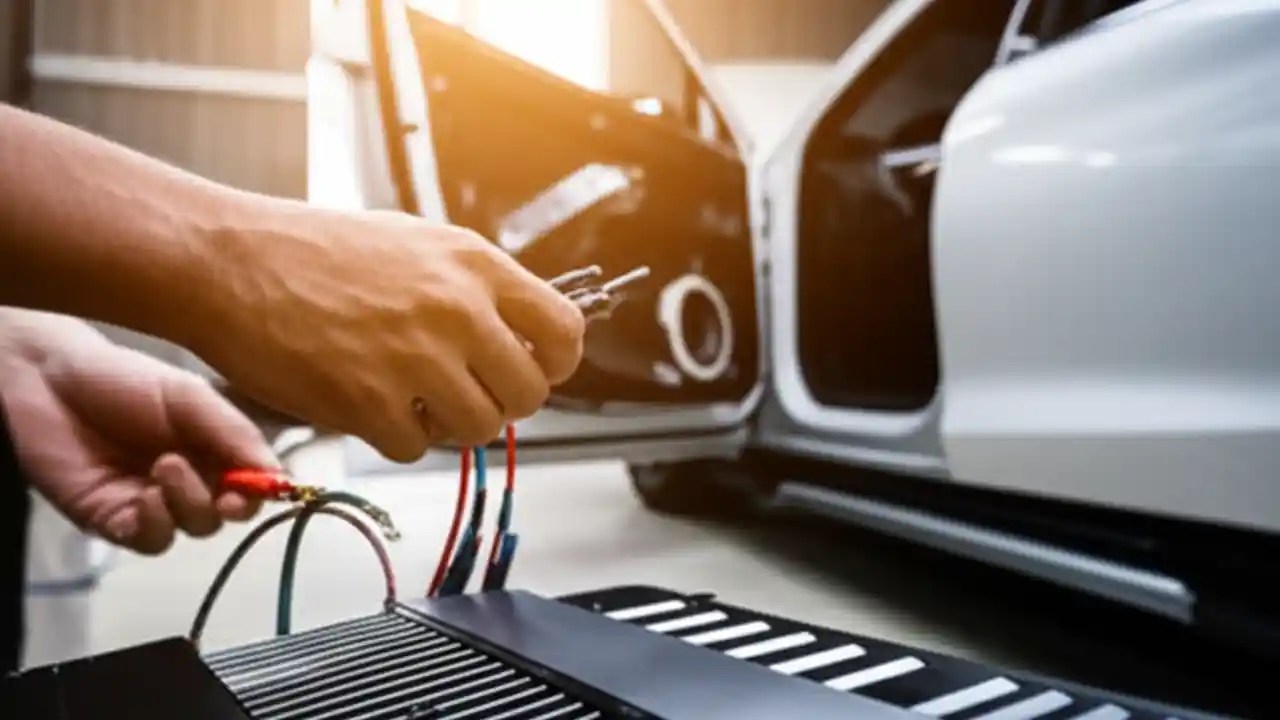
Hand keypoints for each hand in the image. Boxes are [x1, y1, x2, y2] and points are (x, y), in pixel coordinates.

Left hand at [0, 310, 273, 554]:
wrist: (49, 379)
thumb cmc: (124, 378)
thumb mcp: (190, 396)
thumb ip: (235, 432)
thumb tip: (281, 476)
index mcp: (215, 447)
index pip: (254, 482)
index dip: (264, 491)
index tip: (261, 488)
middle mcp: (190, 478)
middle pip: (227, 513)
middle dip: (229, 504)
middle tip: (223, 490)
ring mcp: (152, 502)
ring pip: (192, 528)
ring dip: (189, 506)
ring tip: (166, 468)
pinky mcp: (113, 519)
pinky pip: (149, 539)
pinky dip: (155, 524)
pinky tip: (145, 497)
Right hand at [194, 202, 584, 461]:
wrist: (231, 262)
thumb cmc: (314, 250)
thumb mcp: (416, 242)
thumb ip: (473, 287)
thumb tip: (518, 332)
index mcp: (474, 265)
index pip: (565, 331)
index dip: (554, 363)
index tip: (531, 369)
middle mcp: (457, 310)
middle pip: (530, 394)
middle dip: (502, 402)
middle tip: (465, 392)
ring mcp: (416, 359)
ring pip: (480, 428)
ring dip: (451, 424)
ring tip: (414, 398)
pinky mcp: (371, 403)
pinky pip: (417, 448)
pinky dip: (397, 436)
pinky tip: (369, 402)